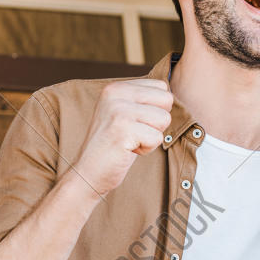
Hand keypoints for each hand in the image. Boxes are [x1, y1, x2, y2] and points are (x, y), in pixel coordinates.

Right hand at [71, 78, 173, 196]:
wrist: (88, 172)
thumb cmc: (113, 145)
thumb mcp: (125, 113)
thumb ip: (143, 99)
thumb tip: (170, 95)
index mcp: (116, 87)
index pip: (161, 87)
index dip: (155, 110)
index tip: (134, 123)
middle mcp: (115, 94)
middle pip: (166, 100)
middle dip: (156, 122)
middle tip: (133, 133)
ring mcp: (118, 110)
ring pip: (164, 118)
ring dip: (151, 136)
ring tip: (129, 141)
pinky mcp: (123, 130)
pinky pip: (157, 138)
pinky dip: (146, 149)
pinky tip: (127, 150)